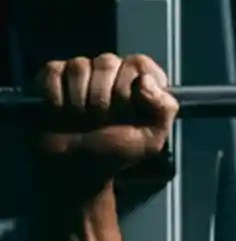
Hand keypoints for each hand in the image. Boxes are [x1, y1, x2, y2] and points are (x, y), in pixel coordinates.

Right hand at [33, 53, 177, 175]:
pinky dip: (58, 99)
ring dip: (80, 103)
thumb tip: (145, 81)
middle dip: (104, 101)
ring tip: (84, 120)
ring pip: (79, 66)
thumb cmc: (115, 151)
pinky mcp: (54, 74)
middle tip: (103, 122)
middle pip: (107, 62)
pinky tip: (62, 113)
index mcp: (140, 82)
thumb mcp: (151, 139)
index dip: (132, 91)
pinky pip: (54, 72)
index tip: (129, 114)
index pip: (140, 65)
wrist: (76, 166)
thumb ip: (164, 109)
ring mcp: (83, 70)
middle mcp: (113, 70)